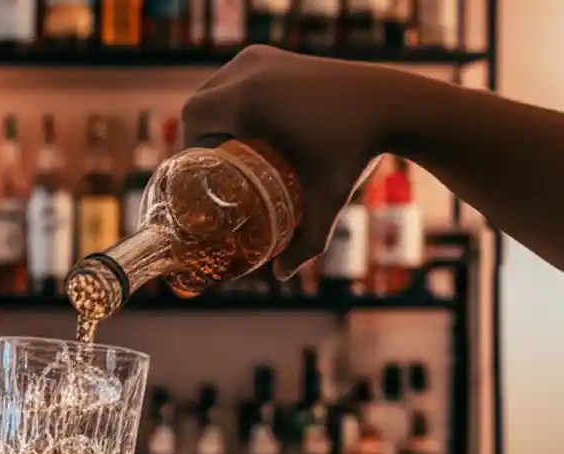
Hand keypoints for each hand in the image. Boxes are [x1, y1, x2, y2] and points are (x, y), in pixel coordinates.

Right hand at [182, 45, 395, 277]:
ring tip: (220, 145)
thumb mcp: (326, 199)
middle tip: (209, 167)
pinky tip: (236, 119)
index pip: (193, 120)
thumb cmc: (356, 152)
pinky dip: (229, 94)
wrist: (392, 103)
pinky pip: (234, 74)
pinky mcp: (274, 52)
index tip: (196, 174)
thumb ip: (306, 241)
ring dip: (212, 113)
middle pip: (200, 102)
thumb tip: (283, 275)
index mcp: (249, 101)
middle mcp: (250, 71)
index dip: (187, 147)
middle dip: (198, 134)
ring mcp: (262, 56)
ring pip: (215, 86)